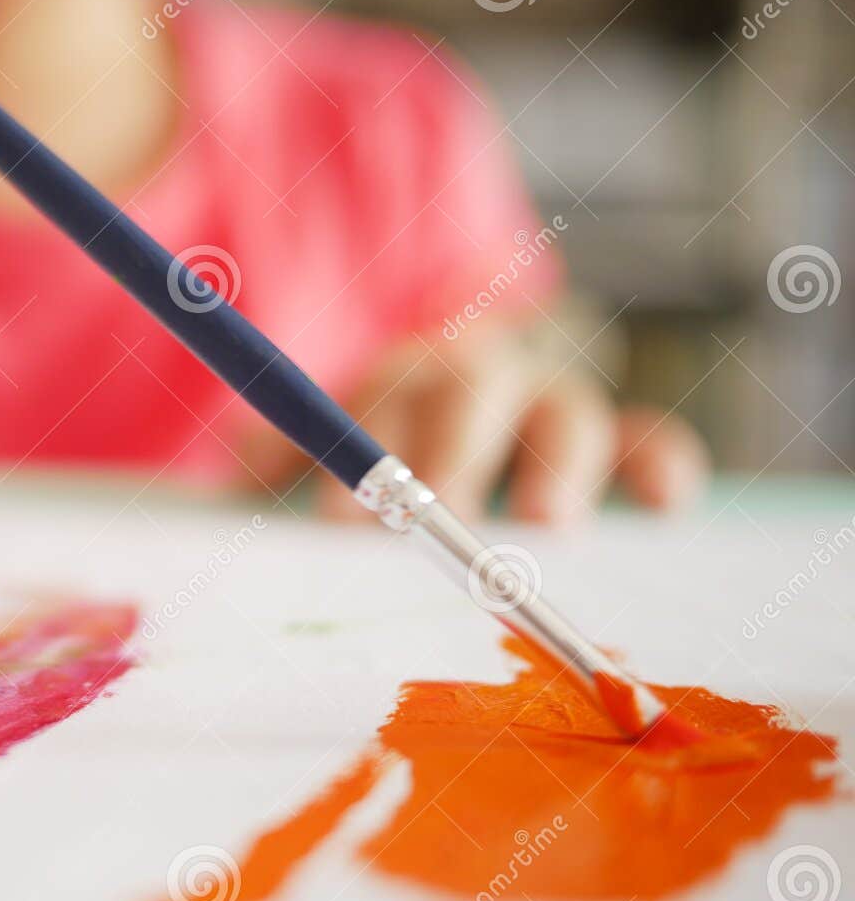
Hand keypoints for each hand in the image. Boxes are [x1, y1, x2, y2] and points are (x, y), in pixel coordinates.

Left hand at [242, 321, 710, 523]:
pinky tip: (662, 508)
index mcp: (397, 376)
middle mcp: (476, 378)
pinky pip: (646, 441)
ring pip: (565, 415)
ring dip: (555, 465)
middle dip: (450, 454)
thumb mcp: (308, 448)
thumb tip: (239, 458)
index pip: (383, 396)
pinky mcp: (609, 439)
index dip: (363, 448)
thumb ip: (272, 455)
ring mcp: (548, 403)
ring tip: (546, 524)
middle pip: (473, 395)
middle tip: (436, 513)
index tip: (340, 517)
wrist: (436, 415)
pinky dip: (660, 466)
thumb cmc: (365, 454)